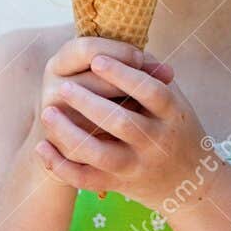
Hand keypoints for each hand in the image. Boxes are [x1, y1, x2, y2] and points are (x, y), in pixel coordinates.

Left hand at [35, 53, 217, 212]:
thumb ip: (149, 73)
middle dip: (89, 103)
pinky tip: (42, 147)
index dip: (123, 74)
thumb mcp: (175, 99)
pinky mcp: (119, 185)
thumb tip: (117, 45)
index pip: (150, 91)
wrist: (188, 181)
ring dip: (70, 133)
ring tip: (47, 112)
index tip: (97, 59)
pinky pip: (85, 179)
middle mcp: (156, 141)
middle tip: (64, 87)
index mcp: (173, 113)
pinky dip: (61, 166)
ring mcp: (137, 165)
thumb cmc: (175, 127)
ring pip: (100, 153)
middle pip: (122, 122)